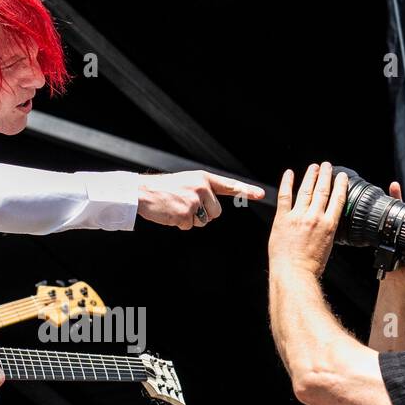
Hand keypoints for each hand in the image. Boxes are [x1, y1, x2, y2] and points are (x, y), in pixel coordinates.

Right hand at [137, 171, 264, 229]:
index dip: (246, 190)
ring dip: (191, 219)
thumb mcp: (187, 182)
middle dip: (203, 214)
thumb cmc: (165, 188)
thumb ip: (203, 191)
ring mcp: (194, 201)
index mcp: (204, 178)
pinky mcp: (185, 213)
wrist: (143, 191)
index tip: (261, 194)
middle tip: (185, 205)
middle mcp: (202, 187)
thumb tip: (214, 209)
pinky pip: (190, 226)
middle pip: (216, 212)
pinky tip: (171, 213)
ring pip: (204, 221)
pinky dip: (180, 224)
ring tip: (176, 207)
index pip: (229, 185)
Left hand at [268, 161, 348, 274]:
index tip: (341, 177)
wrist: (294, 274)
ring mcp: (298, 217)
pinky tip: (289, 173)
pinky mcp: (282, 219)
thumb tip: (326, 225)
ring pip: (306, 190)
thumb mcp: (328, 248)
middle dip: (326, 176)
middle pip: (322, 191)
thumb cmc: (310, 267)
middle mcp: (315, 218)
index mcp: (329, 226)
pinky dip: (287, 183)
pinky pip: (285, 196)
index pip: (337, 200)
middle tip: (327, 166)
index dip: (340, 185)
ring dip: (310, 176)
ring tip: (314, 167)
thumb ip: (327, 232)